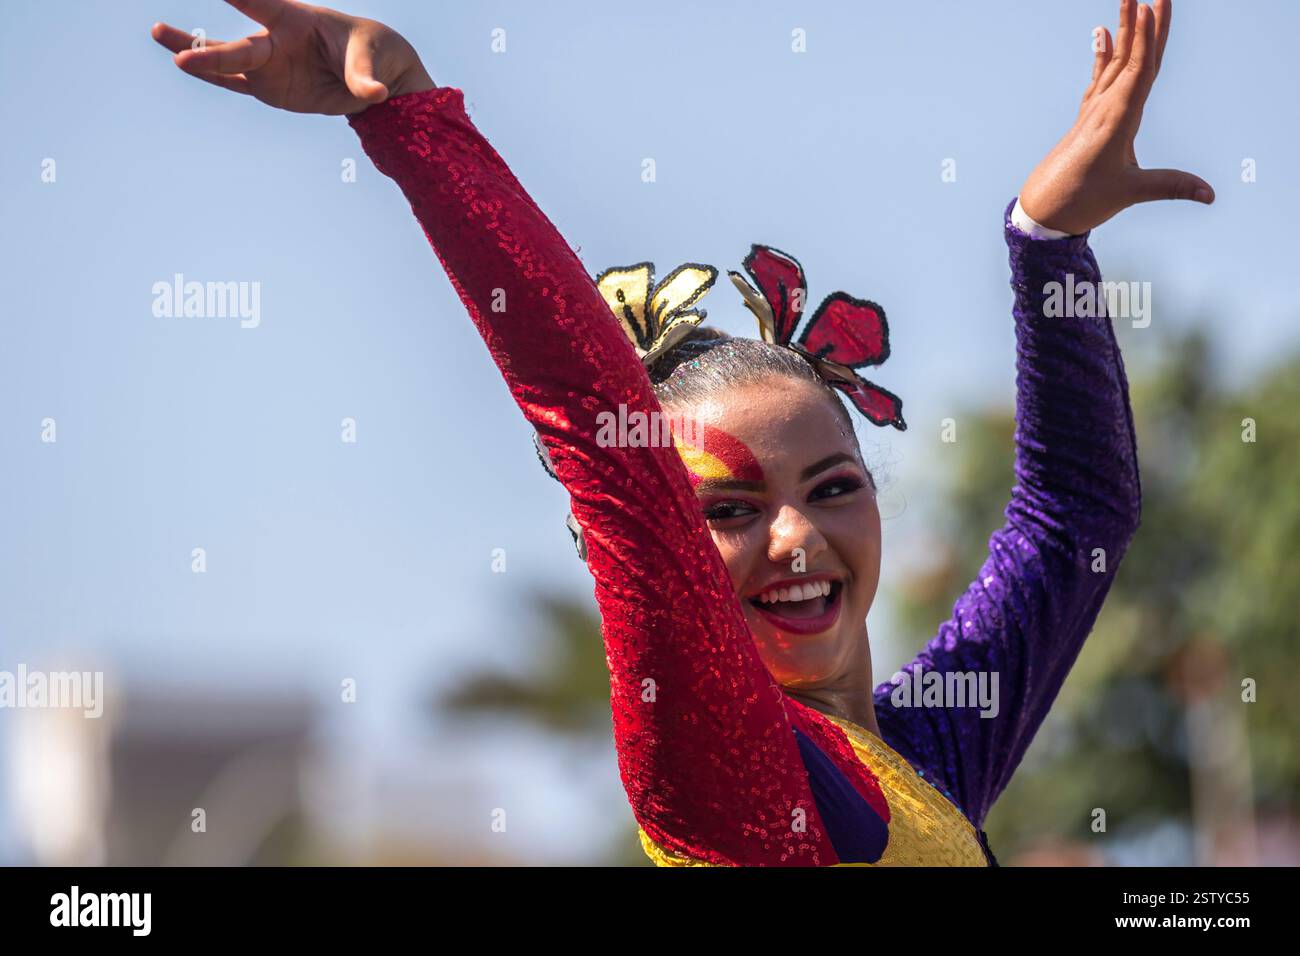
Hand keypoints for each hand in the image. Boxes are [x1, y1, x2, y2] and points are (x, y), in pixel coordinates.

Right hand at [150, 0, 434, 115]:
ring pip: (225, 61)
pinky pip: (235, 83)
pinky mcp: (269, 87)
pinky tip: (184, 64)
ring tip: (159, 35)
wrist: (373, 73)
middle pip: (239, 47)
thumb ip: (365, 78)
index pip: (259, 1)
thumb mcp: (371, 61)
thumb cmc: (371, 53)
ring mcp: (269, 63)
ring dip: (196, 54)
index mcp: (295, 19)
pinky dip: (211, 76)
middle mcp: (276, 38)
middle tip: (178, 51)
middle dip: (209, 51)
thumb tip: (374, 94)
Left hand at [1019, 0, 1211, 234]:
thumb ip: (1171, 186)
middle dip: (1141, 23)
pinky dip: (1103, 54)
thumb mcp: (1129, 192)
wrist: (1041, 210)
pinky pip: (1099, 78)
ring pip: (1115, 62)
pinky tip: (1102, 32)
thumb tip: (1210, 195)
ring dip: (1125, 30)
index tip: (1152, 5)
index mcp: (1117, 120)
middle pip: (1130, 57)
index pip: (1139, 70)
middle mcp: (1105, 108)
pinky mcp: (1088, 117)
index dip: (1148, 38)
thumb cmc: (1082, 200)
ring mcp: (1094, 110)